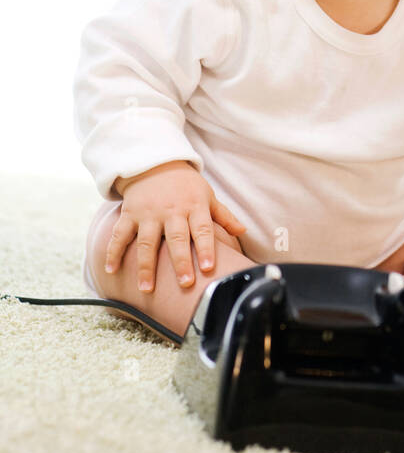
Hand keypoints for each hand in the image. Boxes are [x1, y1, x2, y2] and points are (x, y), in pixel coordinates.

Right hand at [105, 160, 247, 292]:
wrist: (156, 164)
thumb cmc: (186, 186)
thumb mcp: (207, 196)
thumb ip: (223, 216)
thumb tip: (243, 231)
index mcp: (194, 207)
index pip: (203, 230)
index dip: (207, 248)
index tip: (209, 268)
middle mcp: (172, 211)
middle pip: (177, 238)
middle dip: (181, 261)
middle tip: (185, 283)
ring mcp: (149, 213)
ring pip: (147, 241)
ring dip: (146, 265)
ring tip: (146, 289)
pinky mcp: (130, 214)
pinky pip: (120, 234)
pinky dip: (114, 252)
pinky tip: (111, 270)